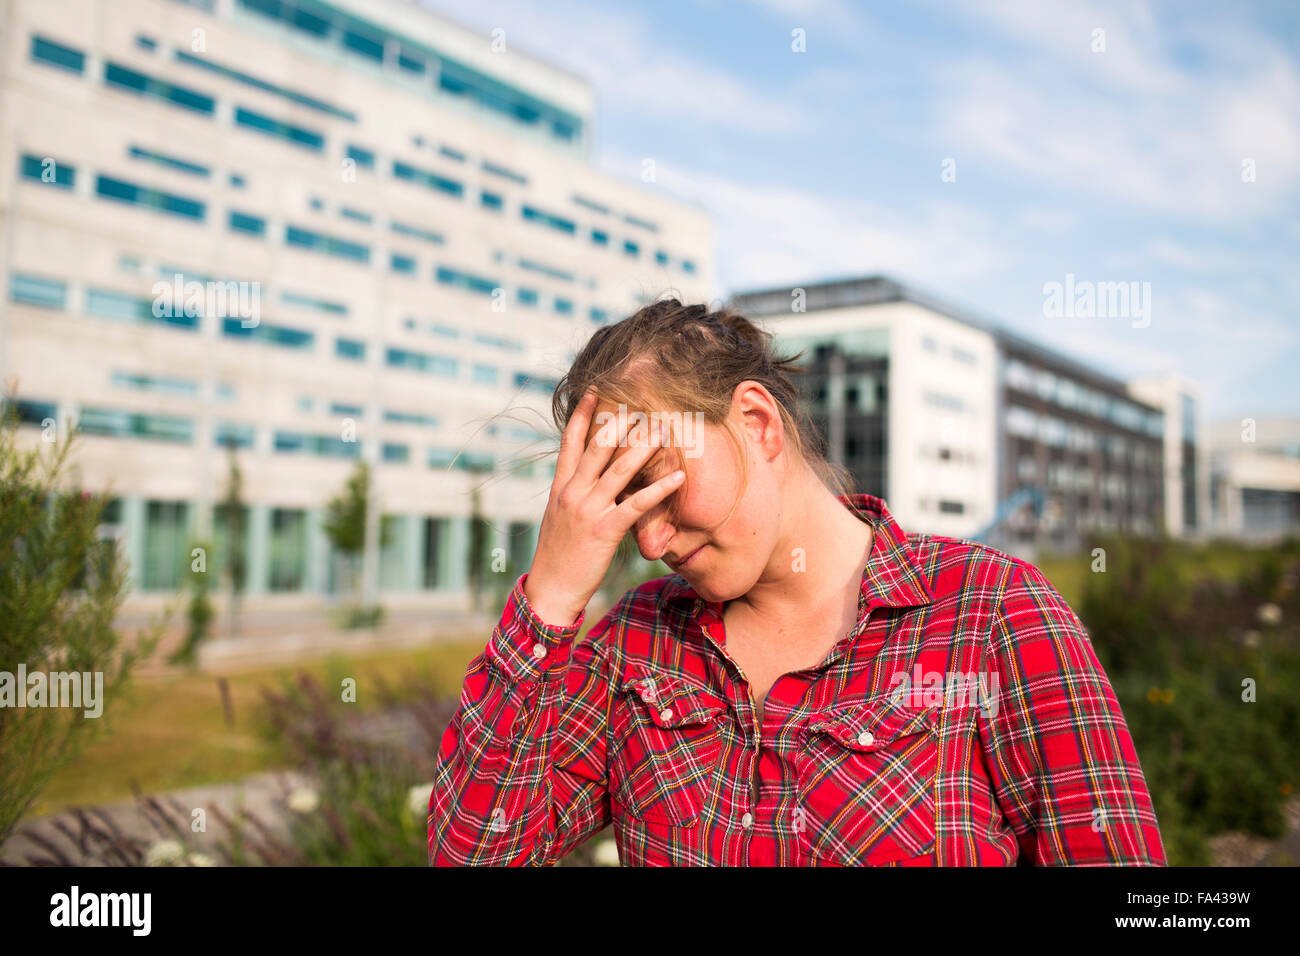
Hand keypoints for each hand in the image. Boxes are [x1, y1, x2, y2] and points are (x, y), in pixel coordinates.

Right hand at [523, 388, 684, 625]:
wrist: (550, 588)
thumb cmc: (558, 556)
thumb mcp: (559, 518)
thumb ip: (572, 494)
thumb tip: (588, 478)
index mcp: (560, 487)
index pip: (570, 442)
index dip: (583, 415)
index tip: (594, 390)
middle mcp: (572, 493)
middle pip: (597, 448)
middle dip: (620, 422)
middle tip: (641, 402)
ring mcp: (587, 510)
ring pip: (619, 470)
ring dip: (643, 447)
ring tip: (663, 429)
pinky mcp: (604, 531)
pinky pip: (636, 504)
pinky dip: (659, 489)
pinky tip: (678, 477)